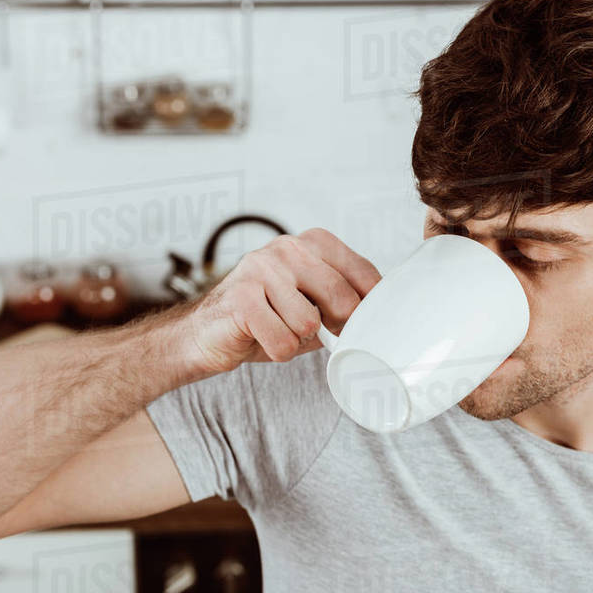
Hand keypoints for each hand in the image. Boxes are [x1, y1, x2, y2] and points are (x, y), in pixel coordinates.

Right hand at [184, 228, 381, 373]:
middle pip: (342, 299)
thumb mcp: (317, 302)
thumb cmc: (270, 317)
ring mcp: (263, 267)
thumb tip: (383, 318)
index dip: (365, 311)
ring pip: (310, 324)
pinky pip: (283, 341)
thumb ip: (348, 300)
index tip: (351, 323)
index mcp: (315, 242)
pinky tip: (260, 336)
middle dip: (332, 328)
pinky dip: (277, 350)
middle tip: (309, 329)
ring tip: (277, 327)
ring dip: (296, 339)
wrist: (209, 332)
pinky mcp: (242, 296)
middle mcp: (290, 247)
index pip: (366, 276)